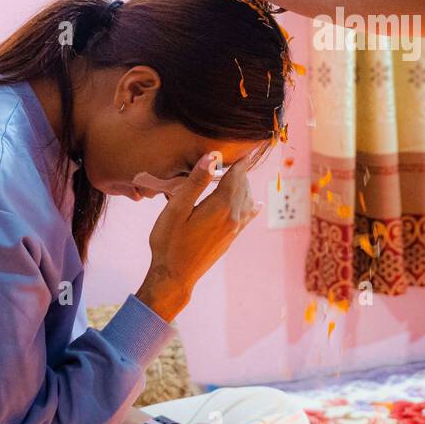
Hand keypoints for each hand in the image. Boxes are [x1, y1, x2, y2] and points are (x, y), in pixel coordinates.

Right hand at [137, 152, 258, 320]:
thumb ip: (196, 182)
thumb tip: (212, 158)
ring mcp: (234, 229)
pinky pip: (247, 217)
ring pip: (246, 200)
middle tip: (233, 158)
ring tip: (236, 175)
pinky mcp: (230, 239)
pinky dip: (251, 206)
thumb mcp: (176, 209)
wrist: (174, 277)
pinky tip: (255, 206)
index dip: (240, 160)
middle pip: (243, 186)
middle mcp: (233, 217)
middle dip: (239, 171)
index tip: (247, 145)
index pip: (236, 175)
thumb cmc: (169, 242)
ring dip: (242, 186)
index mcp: (220, 206)